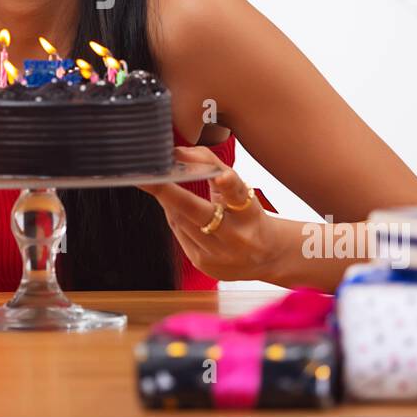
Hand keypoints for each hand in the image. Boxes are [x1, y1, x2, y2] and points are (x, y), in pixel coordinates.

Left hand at [135, 145, 281, 283]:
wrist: (267, 258)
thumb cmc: (249, 216)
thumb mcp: (242, 191)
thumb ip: (212, 166)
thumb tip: (178, 153)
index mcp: (250, 214)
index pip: (238, 195)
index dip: (229, 184)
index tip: (222, 176)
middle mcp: (236, 236)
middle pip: (199, 212)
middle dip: (170, 193)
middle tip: (148, 177)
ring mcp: (218, 254)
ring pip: (180, 220)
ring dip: (168, 200)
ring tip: (159, 183)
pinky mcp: (202, 263)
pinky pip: (178, 232)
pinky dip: (174, 215)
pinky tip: (173, 206)